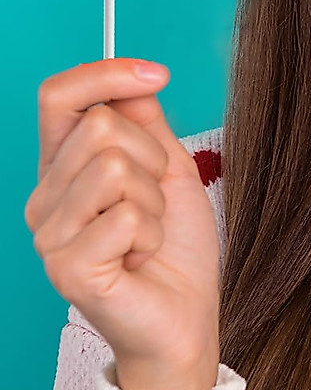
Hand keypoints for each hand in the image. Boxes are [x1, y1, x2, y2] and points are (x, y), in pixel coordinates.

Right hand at [26, 59, 221, 389]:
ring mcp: (50, 236)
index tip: (159, 73)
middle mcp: (45, 199)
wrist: (186, 316)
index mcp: (63, 168)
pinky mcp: (68, 269)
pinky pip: (125, 216)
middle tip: (155, 201)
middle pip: (100, 127)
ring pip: (115, 167)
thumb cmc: (175, 246)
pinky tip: (141, 257)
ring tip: (147, 231)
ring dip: (154, 198)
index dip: (107, 73)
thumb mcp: (169, 168)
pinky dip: (152, 232)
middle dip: (152, 157)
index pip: (59, 97)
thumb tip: (136, 78)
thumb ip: (146, 123)